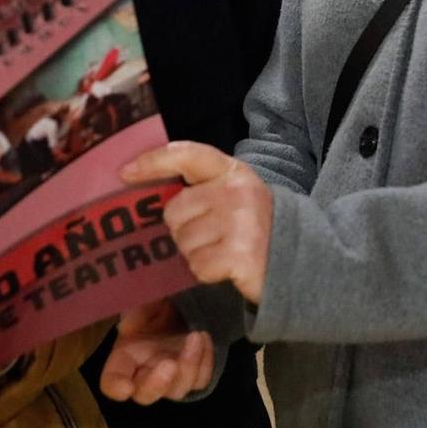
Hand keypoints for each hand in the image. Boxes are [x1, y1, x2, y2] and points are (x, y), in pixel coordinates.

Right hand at [100, 299, 212, 403]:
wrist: (185, 295)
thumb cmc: (158, 295)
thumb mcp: (145, 296)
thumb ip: (135, 311)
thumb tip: (128, 329)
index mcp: (125, 354)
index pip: (112, 380)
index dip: (116, 387)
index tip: (126, 387)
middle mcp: (146, 370)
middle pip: (145, 395)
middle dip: (157, 384)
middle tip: (170, 364)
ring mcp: (171, 374)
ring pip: (178, 390)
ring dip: (188, 366)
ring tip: (195, 336)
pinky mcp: (194, 372)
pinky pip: (201, 380)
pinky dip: (204, 362)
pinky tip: (204, 338)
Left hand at [121, 141, 273, 304]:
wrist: (301, 262)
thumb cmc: (257, 230)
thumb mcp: (236, 197)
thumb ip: (202, 189)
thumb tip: (148, 196)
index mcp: (234, 172)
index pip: (186, 155)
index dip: (152, 161)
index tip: (125, 173)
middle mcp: (236, 192)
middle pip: (174, 211)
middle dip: (183, 229)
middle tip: (210, 237)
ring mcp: (239, 223)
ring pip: (182, 242)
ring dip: (195, 253)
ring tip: (222, 252)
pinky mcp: (239, 254)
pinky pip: (197, 266)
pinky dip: (207, 272)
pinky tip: (227, 268)